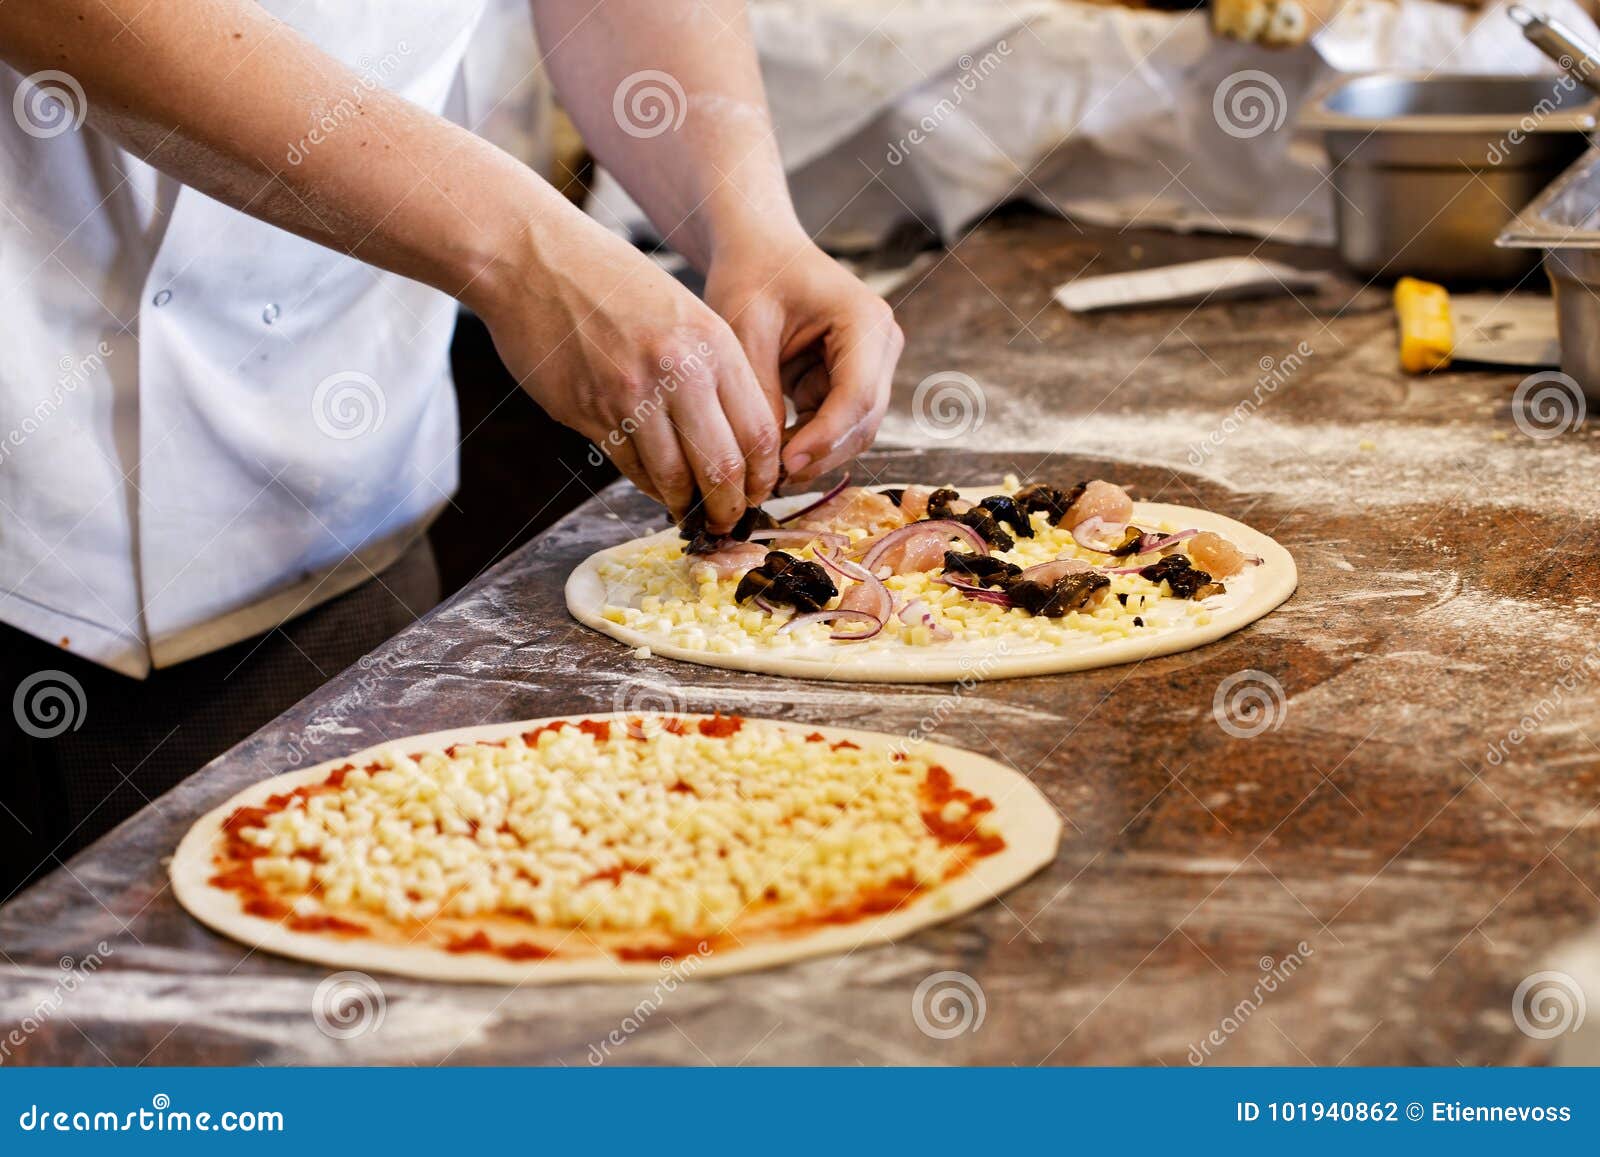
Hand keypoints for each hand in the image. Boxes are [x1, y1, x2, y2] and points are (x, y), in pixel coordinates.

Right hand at [470, 211, 779, 531]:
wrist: (531, 258)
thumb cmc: (609, 282)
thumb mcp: (681, 310)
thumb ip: (711, 369)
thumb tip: (734, 438)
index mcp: (712, 343)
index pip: (759, 431)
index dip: (764, 475)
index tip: (759, 491)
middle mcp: (678, 371)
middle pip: (723, 466)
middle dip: (729, 505)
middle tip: (728, 519)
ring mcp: (631, 395)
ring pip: (675, 478)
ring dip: (685, 505)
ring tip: (690, 512)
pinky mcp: (589, 413)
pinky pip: (631, 468)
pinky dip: (648, 486)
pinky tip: (655, 486)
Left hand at [704, 230, 903, 489]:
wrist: (759, 249)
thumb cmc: (752, 273)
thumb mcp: (745, 327)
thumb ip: (758, 389)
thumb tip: (764, 459)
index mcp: (866, 321)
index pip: (858, 395)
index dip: (824, 438)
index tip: (783, 466)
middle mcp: (881, 346)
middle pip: (862, 421)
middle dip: (818, 454)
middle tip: (769, 481)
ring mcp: (872, 366)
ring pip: (853, 432)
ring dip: (813, 455)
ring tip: (766, 472)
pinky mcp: (851, 381)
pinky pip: (835, 426)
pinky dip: (805, 444)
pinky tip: (771, 455)